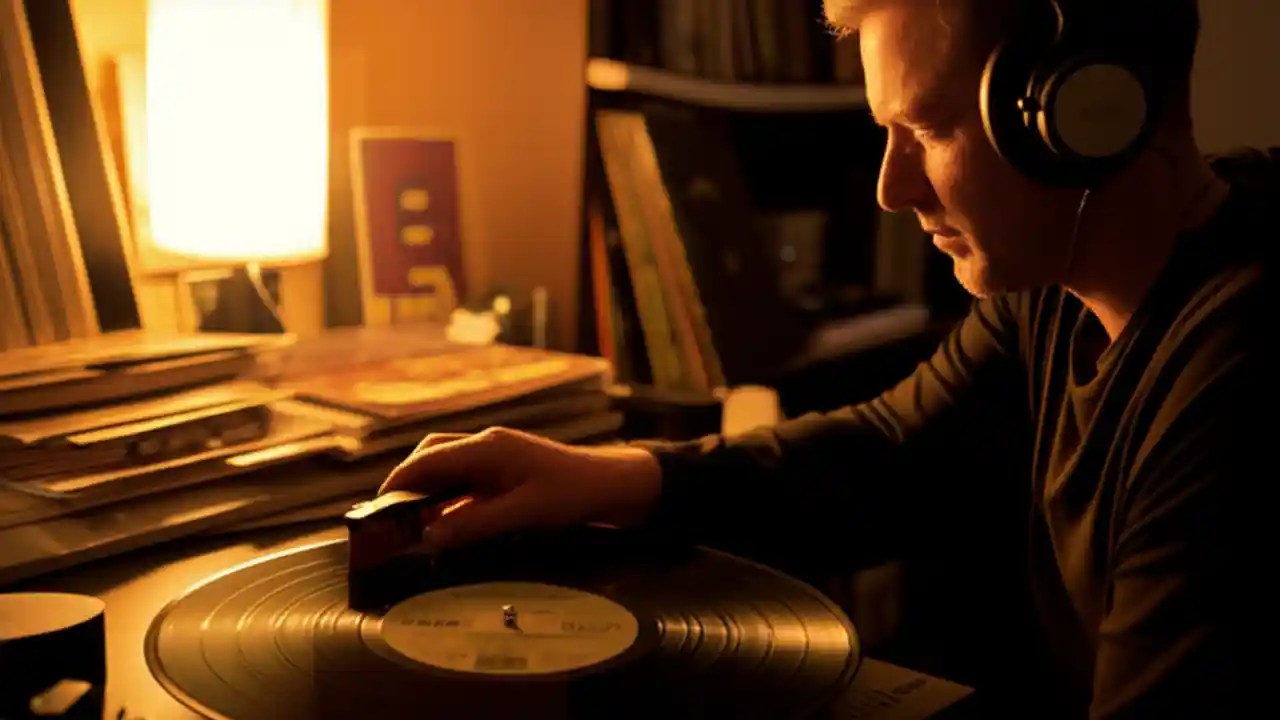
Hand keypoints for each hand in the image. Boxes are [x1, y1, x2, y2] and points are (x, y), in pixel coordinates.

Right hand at [378, 427, 662, 551]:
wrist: (611, 484)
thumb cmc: (572, 494)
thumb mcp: (524, 513)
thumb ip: (475, 524)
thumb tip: (428, 535)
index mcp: (487, 449)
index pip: (428, 461)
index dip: (398, 484)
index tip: (376, 510)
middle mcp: (486, 445)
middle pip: (431, 456)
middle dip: (407, 483)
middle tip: (389, 518)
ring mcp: (496, 455)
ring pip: (447, 465)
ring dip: (427, 490)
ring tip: (411, 522)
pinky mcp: (504, 469)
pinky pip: (465, 478)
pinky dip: (448, 496)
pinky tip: (446, 521)